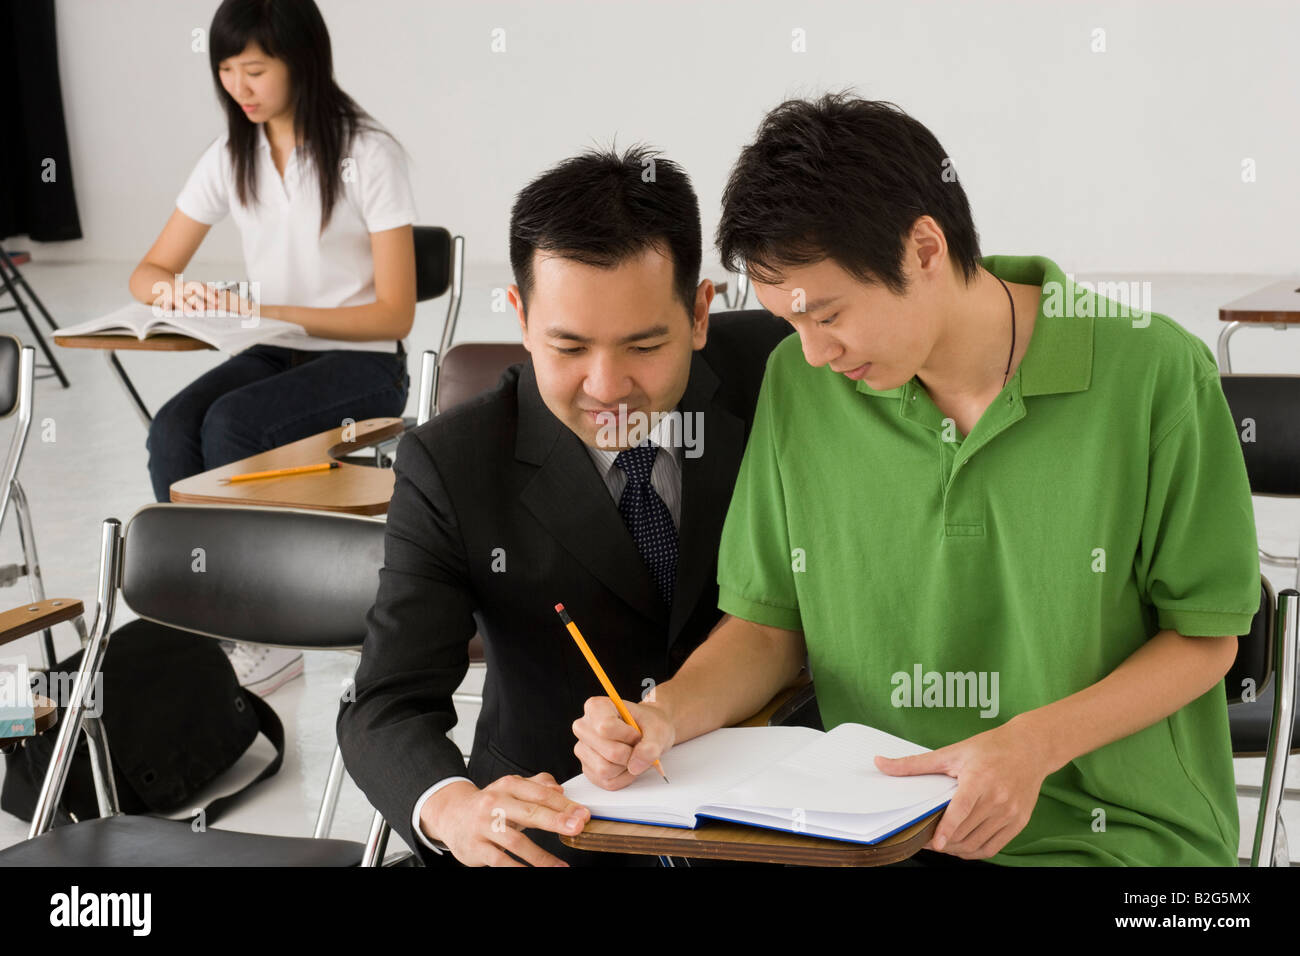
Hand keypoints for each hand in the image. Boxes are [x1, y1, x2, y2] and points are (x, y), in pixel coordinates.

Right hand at [419, 773, 589, 866]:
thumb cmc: (489, 803)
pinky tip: (533, 872)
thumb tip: (560, 789)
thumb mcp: (512, 789)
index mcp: (508, 786)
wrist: (451, 814)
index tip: (583, 814)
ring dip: (541, 856)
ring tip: (561, 866)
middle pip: (529, 812)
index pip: (540, 793)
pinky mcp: (476, 847)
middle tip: (577, 827)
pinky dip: (518, 868)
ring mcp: (483, 826)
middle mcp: (494, 803)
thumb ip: (537, 786)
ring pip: (516, 841)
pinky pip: (500, 860)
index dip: (564, 804)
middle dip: (556, 820)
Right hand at [572, 696, 673, 789]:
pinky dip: (624, 777)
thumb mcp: (657, 728)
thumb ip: (650, 746)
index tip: (637, 733)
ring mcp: (583, 749)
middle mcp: (584, 728)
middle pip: (609, 752)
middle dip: (630, 754)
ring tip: (633, 754)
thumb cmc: (649, 724)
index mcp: (596, 707)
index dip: (628, 736)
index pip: (606, 728)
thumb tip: (635, 765)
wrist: (649, 731)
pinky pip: (607, 782)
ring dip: (627, 767)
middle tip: (637, 746)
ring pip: (605, 770)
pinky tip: (628, 765)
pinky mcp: (588, 769)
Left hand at [874, 717, 1050, 859]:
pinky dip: (975, 851)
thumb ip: (915, 763)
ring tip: (942, 843)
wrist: (1031, 748)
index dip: (947, 830)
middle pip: (966, 831)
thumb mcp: (952, 752)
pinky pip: (994, 847)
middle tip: (926, 839)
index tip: (934, 843)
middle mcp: (998, 799)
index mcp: (979, 779)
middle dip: (944, 841)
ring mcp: (1011, 813)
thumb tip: (880, 763)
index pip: (961, 810)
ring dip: (957, 849)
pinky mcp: (1019, 822)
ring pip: (978, 843)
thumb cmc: (989, 748)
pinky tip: (961, 845)